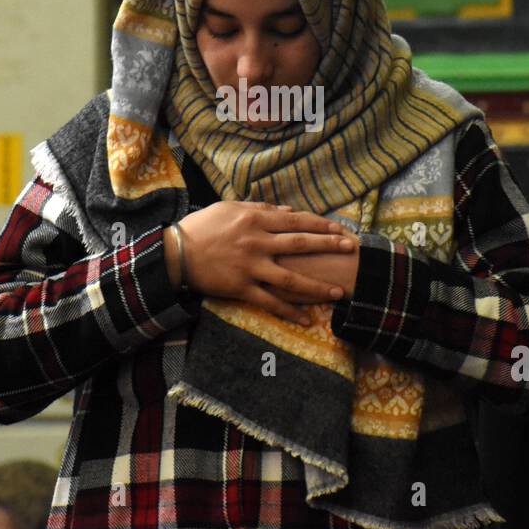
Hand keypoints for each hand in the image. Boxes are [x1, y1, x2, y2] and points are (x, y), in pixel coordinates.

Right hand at [172, 201, 355, 325]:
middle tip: (351, 249)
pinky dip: (289, 311)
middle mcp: (258, 242)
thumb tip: (287, 210)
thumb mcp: (230, 208)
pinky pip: (271, 302)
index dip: (321, 224)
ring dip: (318, 286)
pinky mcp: (242, 288)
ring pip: (292, 278)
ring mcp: (251, 267)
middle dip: (329, 246)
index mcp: (255, 220)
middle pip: (301, 244)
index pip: (296, 220)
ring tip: (339, 292)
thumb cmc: (203, 226)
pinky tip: (306, 319)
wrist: (176, 252)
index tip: (339, 227)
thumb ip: (260, 209)